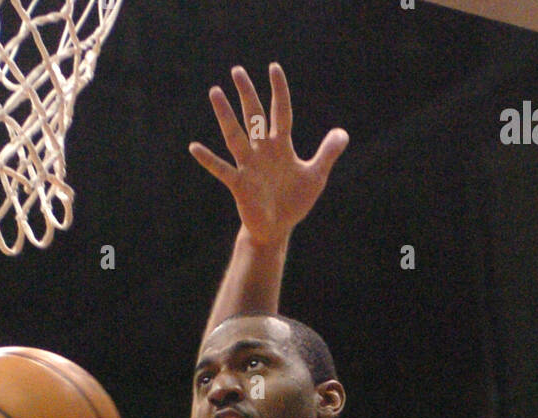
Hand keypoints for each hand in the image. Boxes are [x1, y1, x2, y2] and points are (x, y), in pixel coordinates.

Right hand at [190, 63, 348, 246]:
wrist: (276, 229)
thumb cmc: (293, 202)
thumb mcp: (315, 176)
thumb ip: (327, 153)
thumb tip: (343, 133)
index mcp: (280, 146)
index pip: (280, 112)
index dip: (279, 91)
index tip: (273, 68)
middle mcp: (262, 151)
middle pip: (254, 116)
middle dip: (247, 94)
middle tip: (237, 70)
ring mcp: (248, 166)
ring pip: (235, 135)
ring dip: (225, 115)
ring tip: (215, 91)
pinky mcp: (239, 184)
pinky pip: (222, 169)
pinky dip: (209, 160)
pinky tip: (194, 147)